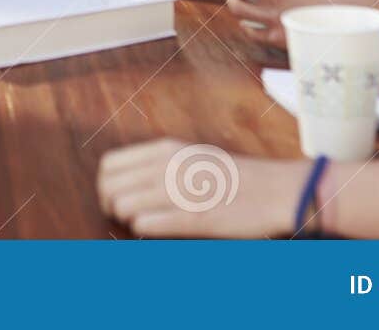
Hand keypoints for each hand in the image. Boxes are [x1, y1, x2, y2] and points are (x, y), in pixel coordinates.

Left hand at [97, 138, 310, 237]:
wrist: (273, 190)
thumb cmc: (230, 176)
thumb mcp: (190, 154)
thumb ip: (158, 161)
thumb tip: (126, 178)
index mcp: (165, 149)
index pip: (109, 165)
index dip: (106, 185)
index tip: (116, 198)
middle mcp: (167, 166)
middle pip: (109, 187)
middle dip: (110, 205)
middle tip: (124, 216)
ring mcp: (179, 190)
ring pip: (123, 207)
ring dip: (126, 220)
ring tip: (142, 223)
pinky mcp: (192, 218)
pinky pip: (146, 225)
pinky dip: (144, 230)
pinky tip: (156, 229)